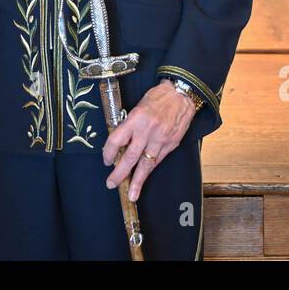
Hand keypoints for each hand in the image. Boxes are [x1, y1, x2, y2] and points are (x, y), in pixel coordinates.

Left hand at [102, 80, 197, 202]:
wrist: (181, 94)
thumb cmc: (158, 97)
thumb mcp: (138, 106)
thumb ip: (129, 124)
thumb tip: (119, 142)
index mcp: (135, 119)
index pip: (116, 140)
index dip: (108, 153)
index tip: (106, 160)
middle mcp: (147, 131)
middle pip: (130, 157)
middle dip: (119, 174)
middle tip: (111, 184)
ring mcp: (161, 139)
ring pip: (146, 165)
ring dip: (138, 181)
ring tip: (132, 194)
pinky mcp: (172, 144)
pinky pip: (158, 160)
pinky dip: (150, 170)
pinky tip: (144, 178)